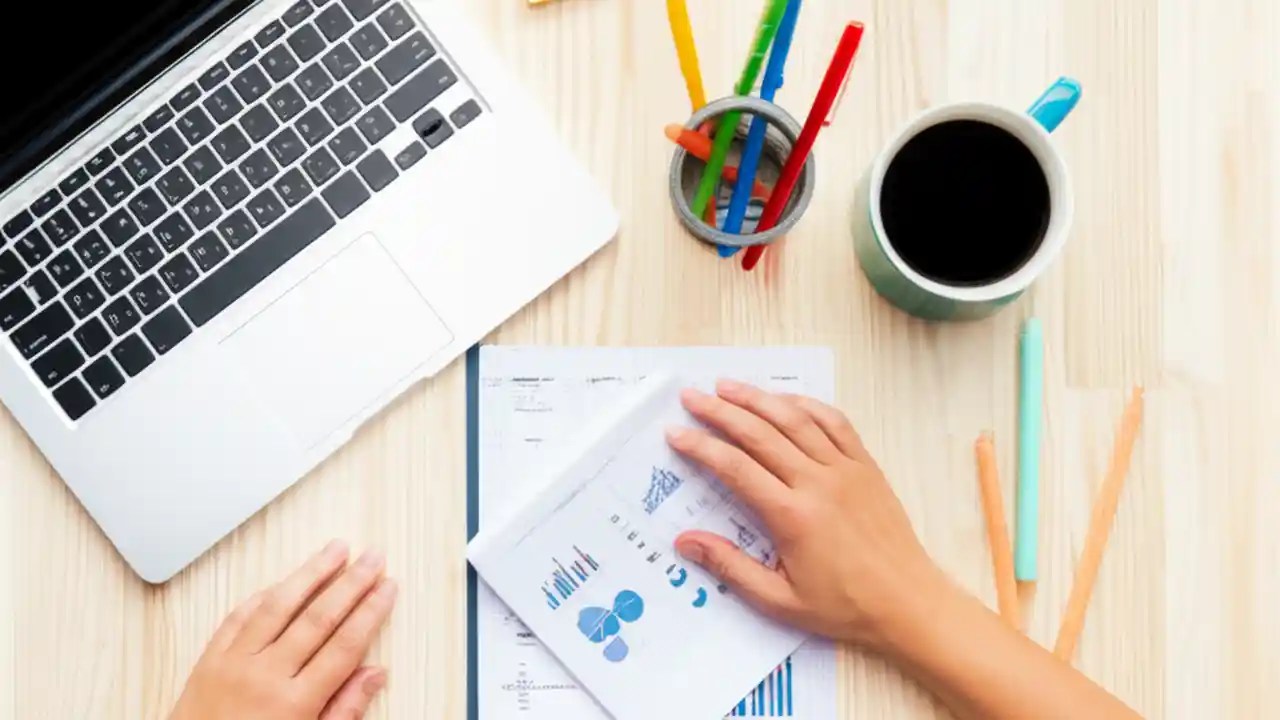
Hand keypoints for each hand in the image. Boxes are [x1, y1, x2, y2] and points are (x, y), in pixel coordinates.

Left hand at [170, 541, 397, 719]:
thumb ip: (344, 711)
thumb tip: (375, 674)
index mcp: (295, 704)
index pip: (345, 645)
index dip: (370, 612)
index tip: (387, 589)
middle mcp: (265, 677)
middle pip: (318, 617)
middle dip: (351, 583)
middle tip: (373, 558)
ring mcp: (234, 664)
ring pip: (279, 605)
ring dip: (311, 573)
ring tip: (336, 549)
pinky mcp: (210, 660)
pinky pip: (239, 616)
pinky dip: (263, 595)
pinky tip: (284, 581)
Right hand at [666, 380, 944, 649]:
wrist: (907, 601)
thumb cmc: (843, 606)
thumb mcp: (779, 600)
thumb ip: (730, 567)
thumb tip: (685, 541)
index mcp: (793, 516)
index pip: (736, 468)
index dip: (701, 447)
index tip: (675, 433)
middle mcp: (818, 483)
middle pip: (760, 434)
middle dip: (721, 412)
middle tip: (691, 397)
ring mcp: (845, 470)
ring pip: (795, 420)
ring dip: (758, 399)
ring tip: (727, 386)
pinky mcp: (866, 466)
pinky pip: (835, 423)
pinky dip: (806, 405)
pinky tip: (784, 400)